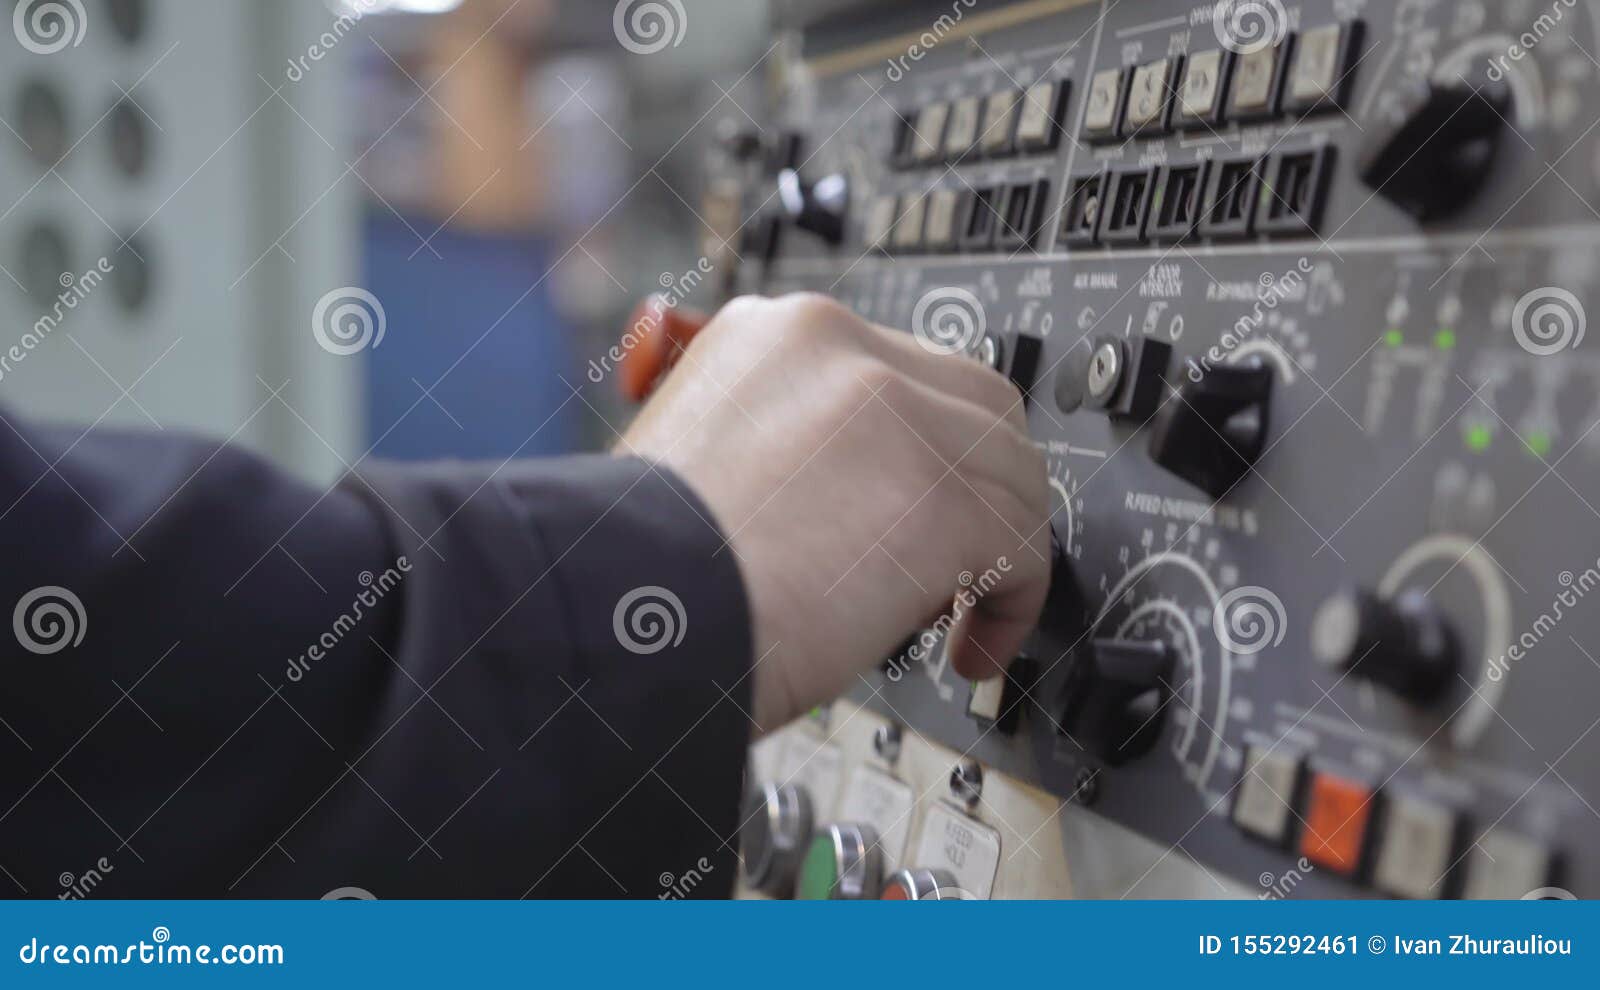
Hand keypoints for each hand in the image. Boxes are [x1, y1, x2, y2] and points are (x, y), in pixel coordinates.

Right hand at [621, 293, 1050, 731]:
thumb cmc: (636, 564)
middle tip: (953, 557)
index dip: (921, 449)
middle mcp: (845, 349)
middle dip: (976, 484)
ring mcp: (901, 414)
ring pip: (1010, 474)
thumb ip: (777, 444)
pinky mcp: (942, 495)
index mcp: (779, 333)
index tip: (913, 506)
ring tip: (954, 617)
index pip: (900, 372)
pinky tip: (969, 648)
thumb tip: (836, 496)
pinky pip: (1023, 549)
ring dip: (996, 551)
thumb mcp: (696, 455)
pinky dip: (1010, 608)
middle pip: (976, 405)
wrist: (623, 608)